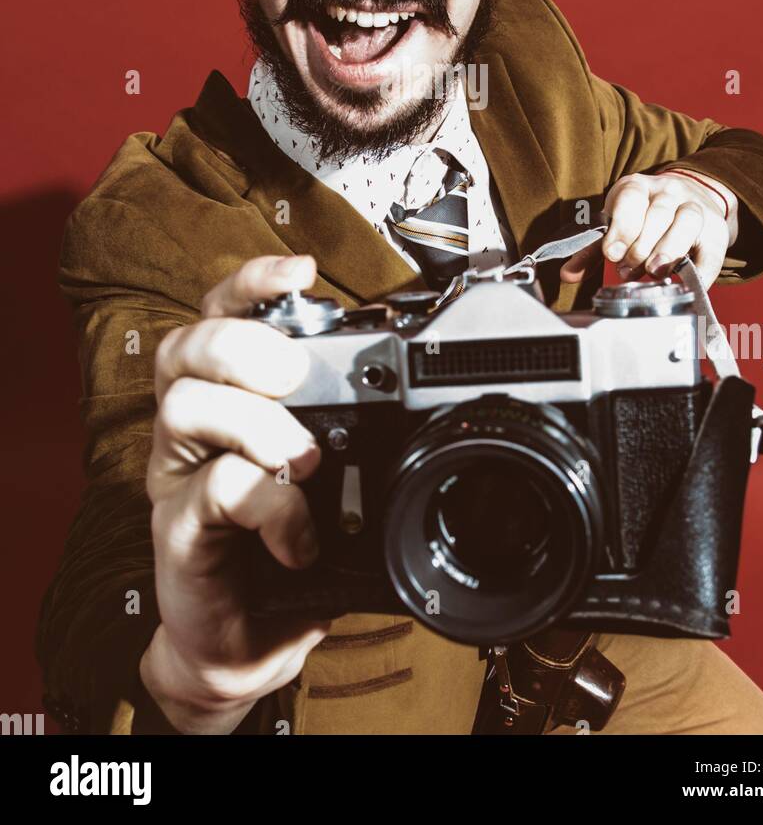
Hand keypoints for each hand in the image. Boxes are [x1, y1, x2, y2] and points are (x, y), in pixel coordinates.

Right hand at [140, 253, 330, 733]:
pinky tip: (300, 536)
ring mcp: (179, 477)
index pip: (223, 314)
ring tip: (305, 462)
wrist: (247, 644)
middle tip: (297, 376)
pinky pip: (213, 488)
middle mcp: (194, 426)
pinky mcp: (177, 530)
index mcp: (229, 396)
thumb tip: (431, 400)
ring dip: (258, 423)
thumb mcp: (333, 480)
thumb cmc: (287, 549)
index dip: (254, 281)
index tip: (303, 271)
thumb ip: (359, 435)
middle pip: (188, 346)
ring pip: (187, 404)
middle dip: (246, 346)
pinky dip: (269, 504)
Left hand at [561, 171, 736, 289]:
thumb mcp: (616, 224)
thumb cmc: (644, 216)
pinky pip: (712, 250)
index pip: (631, 198)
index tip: (612, 253)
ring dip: (670, 249)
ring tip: (654, 271)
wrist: (691, 199)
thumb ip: (593, 249)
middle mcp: (669, 191)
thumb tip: (567, 275)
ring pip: (687, 220)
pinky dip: (702, 270)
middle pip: (659, 213)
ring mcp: (695, 206)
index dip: (622, 227)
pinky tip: (687, 283)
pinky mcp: (716, 230)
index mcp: (637, 186)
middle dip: (641, 245)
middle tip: (627, 269)